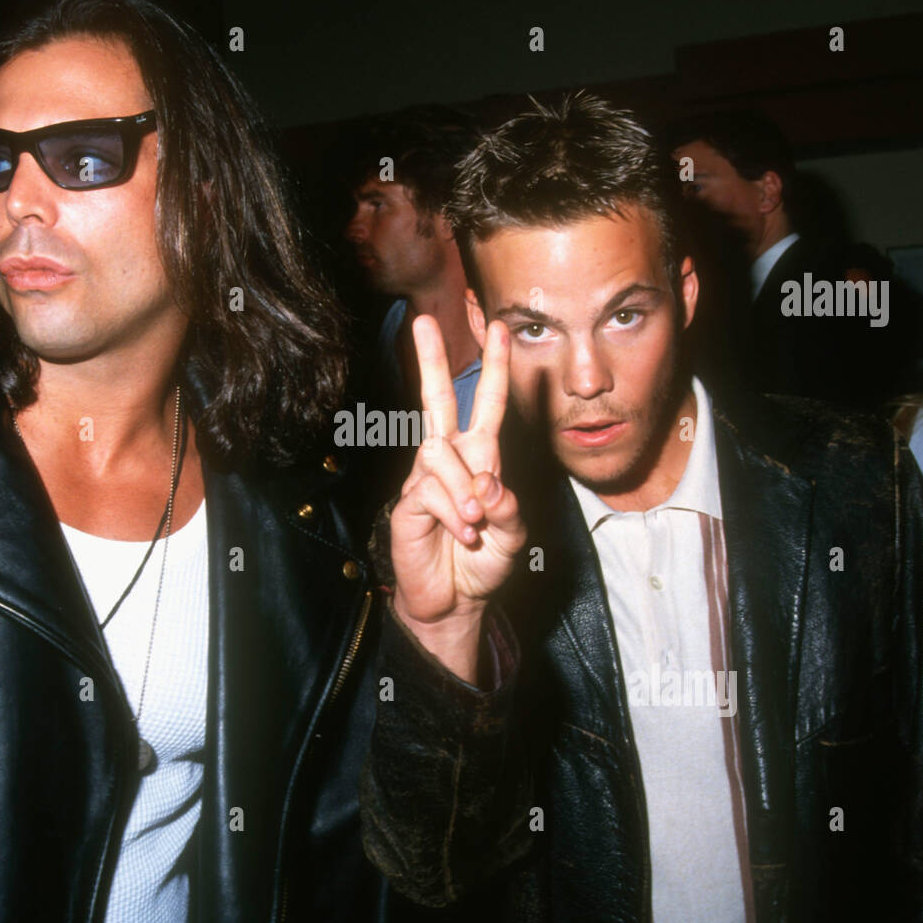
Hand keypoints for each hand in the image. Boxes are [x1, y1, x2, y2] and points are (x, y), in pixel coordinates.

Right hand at [390, 315, 525, 683]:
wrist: (456, 602)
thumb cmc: (485, 563)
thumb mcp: (514, 534)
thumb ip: (508, 507)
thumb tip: (486, 483)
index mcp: (480, 459)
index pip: (488, 405)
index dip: (495, 368)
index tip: (499, 329)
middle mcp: (449, 460)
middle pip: (438, 400)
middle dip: (431, 360)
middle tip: (423, 320)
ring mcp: (424, 479)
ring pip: (440, 454)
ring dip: (465, 489)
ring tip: (476, 524)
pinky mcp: (408, 503)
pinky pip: (430, 491)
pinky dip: (454, 514)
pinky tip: (463, 533)